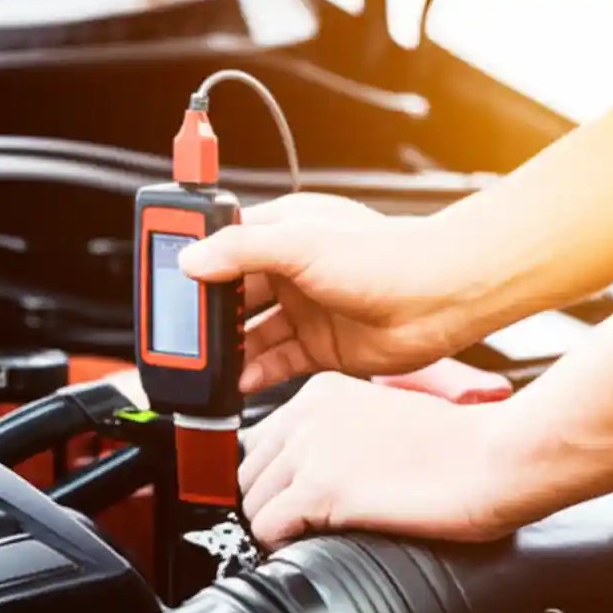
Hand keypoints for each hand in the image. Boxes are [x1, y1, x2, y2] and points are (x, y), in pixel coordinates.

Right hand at [179, 192, 491, 392]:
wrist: (441, 297)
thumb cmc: (387, 256)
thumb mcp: (300, 244)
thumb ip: (241, 251)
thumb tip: (194, 260)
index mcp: (285, 231)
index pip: (225, 244)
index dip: (198, 263)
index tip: (171, 283)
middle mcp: (292, 269)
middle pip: (233, 294)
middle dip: (208, 316)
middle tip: (181, 334)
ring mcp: (307, 309)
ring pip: (253, 332)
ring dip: (229, 349)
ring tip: (205, 364)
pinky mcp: (323, 346)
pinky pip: (277, 362)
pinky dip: (255, 372)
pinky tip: (239, 381)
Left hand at [239, 372, 524, 549]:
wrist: (493, 458)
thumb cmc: (460, 446)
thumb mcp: (381, 417)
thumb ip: (338, 433)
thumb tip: (308, 472)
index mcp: (321, 391)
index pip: (261, 440)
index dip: (277, 477)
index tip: (297, 496)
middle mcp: (306, 414)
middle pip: (249, 472)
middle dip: (274, 502)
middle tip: (308, 522)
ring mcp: (310, 449)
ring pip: (252, 502)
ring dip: (279, 525)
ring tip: (317, 534)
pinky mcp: (320, 488)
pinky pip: (266, 528)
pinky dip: (282, 544)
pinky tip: (313, 543)